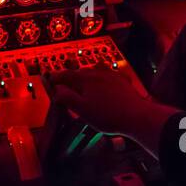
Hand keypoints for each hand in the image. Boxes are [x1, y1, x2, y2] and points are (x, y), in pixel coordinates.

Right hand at [49, 67, 179, 153]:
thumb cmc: (108, 115)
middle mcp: (98, 73)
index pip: (66, 75)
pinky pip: (111, 75)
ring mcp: (112, 76)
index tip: (49, 80)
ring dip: (88, 75)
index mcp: (86, 79)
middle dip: (71, 77)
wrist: (137, 116)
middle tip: (65, 85)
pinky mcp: (123, 82)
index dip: (56, 78)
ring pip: (96, 70)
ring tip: (85, 82)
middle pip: (80, 72)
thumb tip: (57, 89)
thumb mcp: (82, 110)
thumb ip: (67, 97)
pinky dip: (105, 77)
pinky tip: (106, 82)